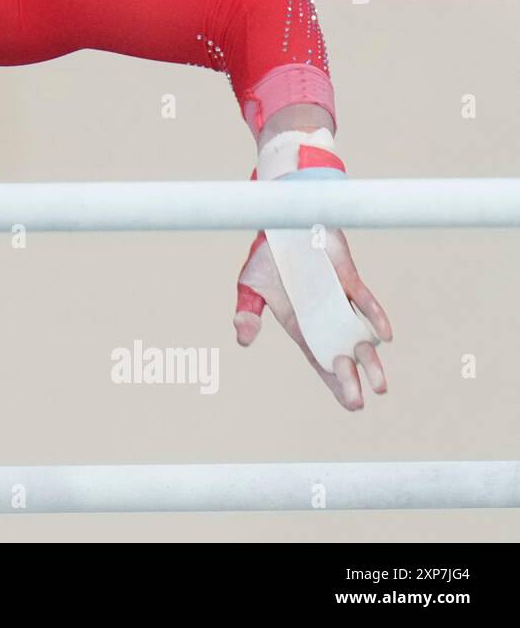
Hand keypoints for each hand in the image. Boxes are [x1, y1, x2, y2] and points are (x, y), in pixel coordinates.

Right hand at [235, 228, 393, 409]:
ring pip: (358, 333)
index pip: (320, 360)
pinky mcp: (348, 279)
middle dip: (351, 379)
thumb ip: (246, 312)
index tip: (352, 404)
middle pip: (342, 354)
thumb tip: (244, 339)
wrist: (284, 222)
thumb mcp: (249, 286)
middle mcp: (324, 317)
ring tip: (379, 384)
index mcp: (300, 325)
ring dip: (369, 359)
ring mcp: (338, 299)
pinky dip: (375, 316)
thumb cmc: (266, 256)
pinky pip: (364, 300)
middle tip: (361, 399)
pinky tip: (384, 335)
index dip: (335, 382)